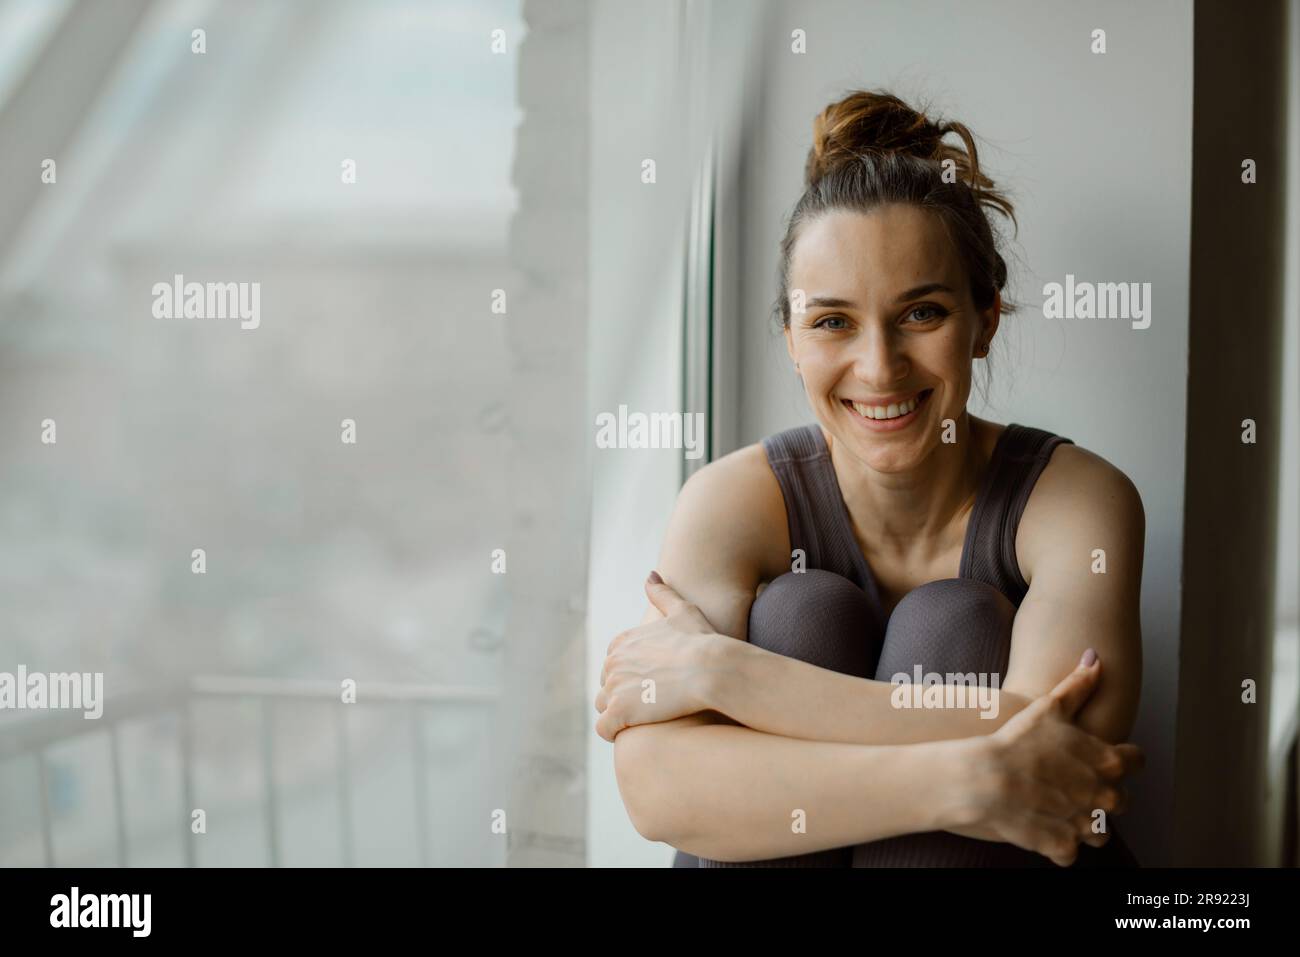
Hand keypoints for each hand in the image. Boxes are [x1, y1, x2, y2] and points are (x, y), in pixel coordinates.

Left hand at [594, 572, 730, 741]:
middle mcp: (612, 663)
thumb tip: (651, 574)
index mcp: (622, 642)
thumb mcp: (682, 610)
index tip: (650, 683)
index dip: (630, 675)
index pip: (613, 663)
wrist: (711, 669)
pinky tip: (632, 732)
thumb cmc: (702, 640)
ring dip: (618, 714)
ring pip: (604, 706)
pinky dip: (614, 732)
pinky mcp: (619, 712)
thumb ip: (662, 593)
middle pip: (607, 685)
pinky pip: (604, 728)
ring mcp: (613, 688)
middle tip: (650, 704)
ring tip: (644, 719)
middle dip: (623, 694)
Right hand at [947, 651, 1143, 865]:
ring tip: (1060, 811)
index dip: (1122, 759)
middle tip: (1074, 786)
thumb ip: (1078, 684)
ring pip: (1101, 834)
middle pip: (1120, 802)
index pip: (1135, 761)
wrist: (986, 779)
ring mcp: (1084, 824)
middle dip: (1102, 797)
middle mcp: (1103, 796)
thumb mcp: (1048, 705)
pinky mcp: (1062, 845)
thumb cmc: (1016, 740)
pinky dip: (1059, 846)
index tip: (1104, 759)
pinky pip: (1070, 853)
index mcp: (1107, 762)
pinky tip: (1043, 830)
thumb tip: (1096, 659)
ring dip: (1085, 825)